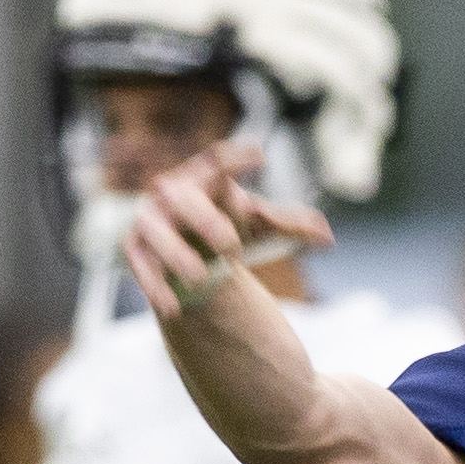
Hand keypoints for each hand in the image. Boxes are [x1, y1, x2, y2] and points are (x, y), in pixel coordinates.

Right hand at [121, 140, 334, 319]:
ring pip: (154, 232)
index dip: (235, 159)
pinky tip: (173, 308)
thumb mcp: (258, 225)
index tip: (259, 155)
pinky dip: (155, 286)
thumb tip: (329, 238)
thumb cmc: (226, 226)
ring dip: (175, 254)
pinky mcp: (136, 251)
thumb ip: (290, 226)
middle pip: (182, 197)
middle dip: (203, 219)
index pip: (217, 162)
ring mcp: (151, 222)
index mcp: (205, 179)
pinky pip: (141, 267)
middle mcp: (173, 194)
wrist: (189, 250)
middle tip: (231, 246)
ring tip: (199, 278)